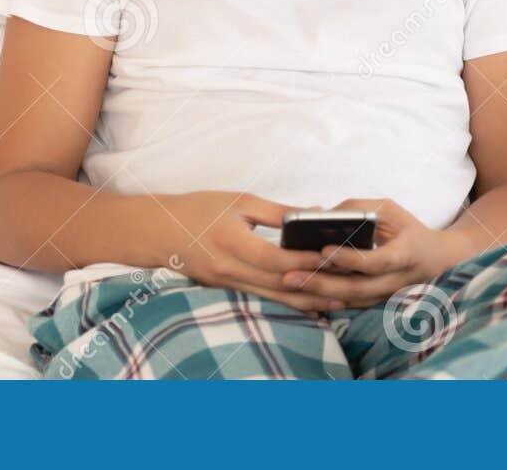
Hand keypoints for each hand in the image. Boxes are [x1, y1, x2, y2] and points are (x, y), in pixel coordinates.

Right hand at [154, 191, 341, 312]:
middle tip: (349, 285)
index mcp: (232, 241)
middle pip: (279, 285)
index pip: (276, 259)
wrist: (157, 231)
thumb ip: (277, 212)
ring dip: (307, 301)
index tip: (335, 258)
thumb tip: (314, 216)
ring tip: (339, 301)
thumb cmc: (199, 209)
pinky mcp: (226, 290)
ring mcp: (227, 284)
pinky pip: (263, 299)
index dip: (306, 261)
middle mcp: (229, 269)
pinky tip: (311, 305)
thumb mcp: (238, 201)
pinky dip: (288, 302)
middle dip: (316, 286)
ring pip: (274, 298)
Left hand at [280, 198, 472, 308]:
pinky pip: (349, 306)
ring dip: (318, 295)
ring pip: (349, 302)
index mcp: (404, 255)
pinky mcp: (377, 304)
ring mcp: (386, 297)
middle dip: (321, 283)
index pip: (376, 262)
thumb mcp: (391, 210)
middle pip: (356, 289)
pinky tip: (301, 295)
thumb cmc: (410, 229)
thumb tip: (325, 215)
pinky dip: (325, 301)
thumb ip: (361, 208)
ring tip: (289, 284)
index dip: (350, 259)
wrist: (438, 261)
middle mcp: (395, 282)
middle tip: (289, 275)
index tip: (323, 251)